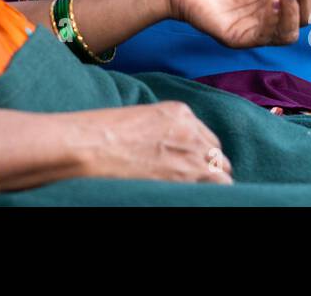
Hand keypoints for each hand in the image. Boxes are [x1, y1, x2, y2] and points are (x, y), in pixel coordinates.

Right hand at [69, 102, 232, 184]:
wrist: (89, 145)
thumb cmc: (100, 133)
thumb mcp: (138, 120)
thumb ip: (161, 132)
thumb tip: (165, 151)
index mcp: (179, 113)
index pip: (206, 138)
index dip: (200, 154)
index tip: (192, 165)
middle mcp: (191, 131)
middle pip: (216, 156)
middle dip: (209, 169)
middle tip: (196, 183)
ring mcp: (192, 155)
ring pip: (222, 176)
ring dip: (211, 184)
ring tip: (197, 193)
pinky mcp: (187, 177)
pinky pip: (216, 190)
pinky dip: (209, 195)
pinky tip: (196, 199)